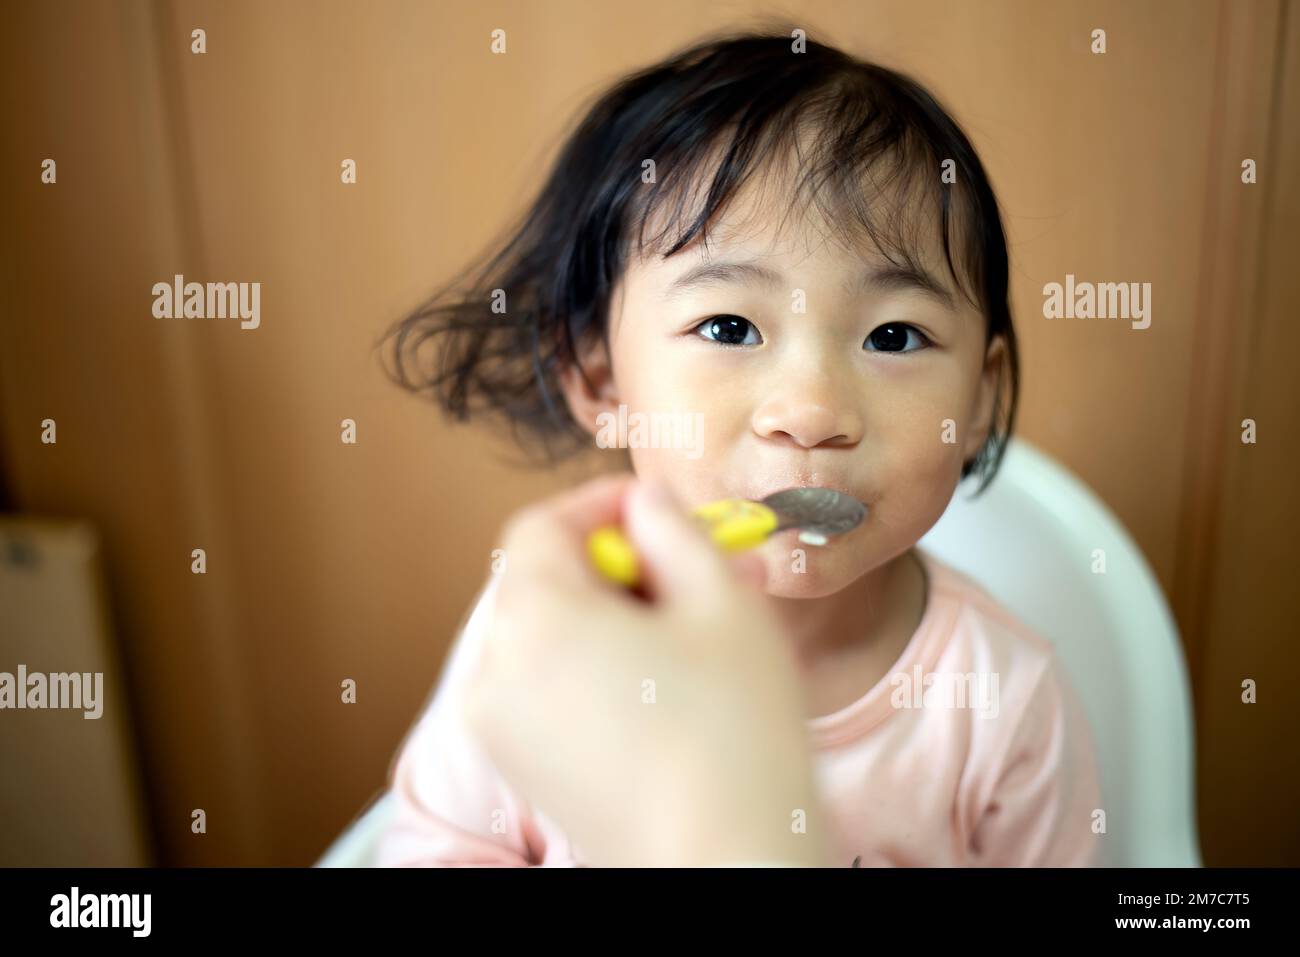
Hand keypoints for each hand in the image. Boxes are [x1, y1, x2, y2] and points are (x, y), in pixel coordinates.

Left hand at [460, 473, 829, 866]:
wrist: (722, 864)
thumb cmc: (732, 738)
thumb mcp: (722, 603)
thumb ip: (675, 530)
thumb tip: (648, 500)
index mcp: (536, 617)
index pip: (541, 526)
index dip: (599, 507)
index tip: (653, 510)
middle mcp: (498, 669)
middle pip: (542, 581)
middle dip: (614, 566)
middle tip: (688, 573)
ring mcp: (503, 726)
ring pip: (549, 635)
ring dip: (609, 617)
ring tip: (687, 635)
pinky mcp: (524, 766)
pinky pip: (548, 686)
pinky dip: (593, 666)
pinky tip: (660, 684)